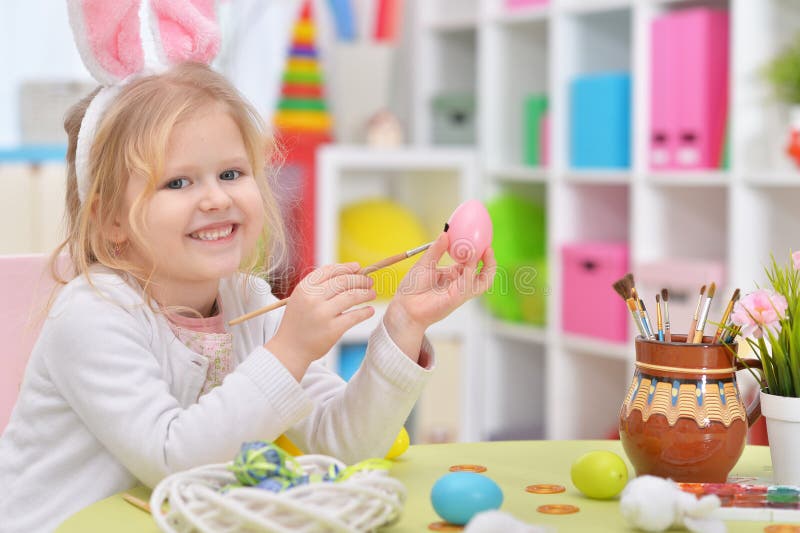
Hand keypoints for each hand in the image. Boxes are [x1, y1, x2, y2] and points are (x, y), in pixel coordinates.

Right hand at [266, 262, 375, 379]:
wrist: (290, 349)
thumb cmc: (299, 321)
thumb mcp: (301, 298)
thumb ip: (319, 286)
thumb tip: (350, 272)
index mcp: (304, 288)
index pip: (329, 271)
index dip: (346, 267)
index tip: (358, 267)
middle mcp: (312, 298)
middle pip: (343, 282)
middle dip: (360, 280)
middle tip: (369, 282)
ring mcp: (323, 314)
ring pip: (351, 296)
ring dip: (365, 293)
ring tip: (372, 293)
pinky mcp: (332, 329)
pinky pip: (354, 316)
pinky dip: (365, 312)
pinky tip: (370, 310)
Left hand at [385, 232, 496, 358]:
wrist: (404, 305)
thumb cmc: (412, 287)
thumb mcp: (425, 262)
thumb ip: (437, 249)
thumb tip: (446, 233)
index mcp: (454, 275)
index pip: (473, 263)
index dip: (479, 253)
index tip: (480, 239)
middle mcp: (459, 284)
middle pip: (484, 275)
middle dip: (490, 262)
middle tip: (488, 247)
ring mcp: (459, 293)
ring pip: (482, 282)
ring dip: (485, 267)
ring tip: (483, 251)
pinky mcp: (456, 300)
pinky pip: (468, 286)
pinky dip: (470, 273)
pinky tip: (468, 262)